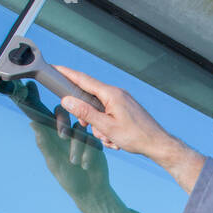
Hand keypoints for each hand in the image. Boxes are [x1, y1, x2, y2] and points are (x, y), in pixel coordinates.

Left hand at [28, 92, 111, 212]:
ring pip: (77, 126)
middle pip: (61, 112)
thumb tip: (32, 123)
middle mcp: (64, 131)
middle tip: (62, 136)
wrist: (92, 191)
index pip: (40, 112)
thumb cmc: (69, 179)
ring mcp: (79, 134)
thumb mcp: (54, 162)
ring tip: (76, 163)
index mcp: (50, 135)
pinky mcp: (93, 139)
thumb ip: (44, 143)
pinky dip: (87, 152)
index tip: (28, 85)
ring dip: (76, 145)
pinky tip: (86, 165)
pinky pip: (90, 137)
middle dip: (61, 121)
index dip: (33, 98)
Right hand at [55, 65, 205, 192]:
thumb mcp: (106, 127)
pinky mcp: (126, 110)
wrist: (158, 144)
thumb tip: (67, 100)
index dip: (67, 74)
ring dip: (100, 127)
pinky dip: (108, 129)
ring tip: (110, 138)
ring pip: (99, 111)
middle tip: (90, 127)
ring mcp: (122, 101)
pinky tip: (116, 140)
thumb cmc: (135, 136)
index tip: (54, 68)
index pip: (83, 80)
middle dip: (87, 115)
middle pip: (90, 98)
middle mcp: (116, 94)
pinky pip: (109, 116)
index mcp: (111, 94)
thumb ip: (85, 112)